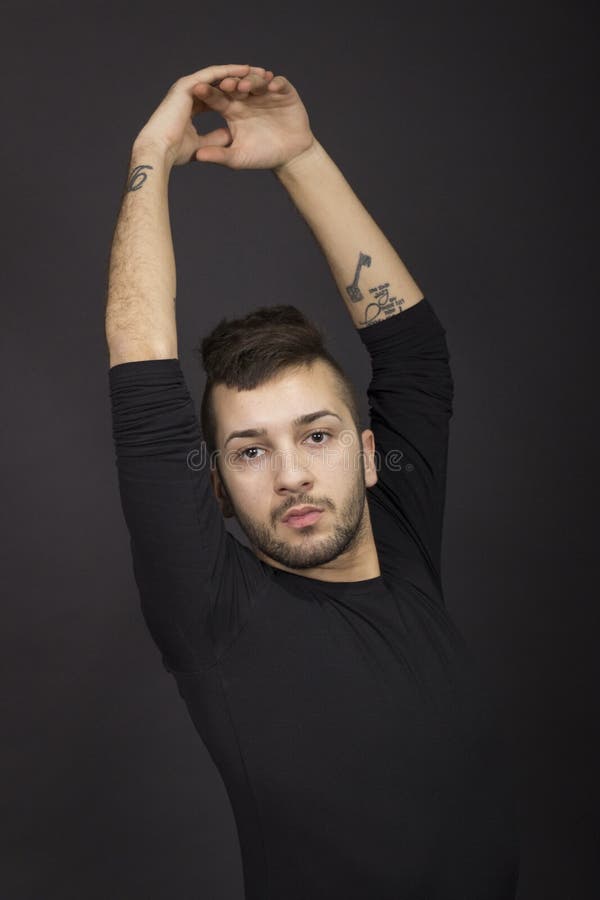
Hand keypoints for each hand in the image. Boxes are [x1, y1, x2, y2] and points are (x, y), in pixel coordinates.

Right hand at [133, 63, 272, 166]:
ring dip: (238, 72)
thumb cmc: (174, 152)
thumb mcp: (200, 144)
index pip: (217, 95)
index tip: (253, 96)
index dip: (234, 95)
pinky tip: (246, 70)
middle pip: (220, 82)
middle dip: (240, 80)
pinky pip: (214, 74)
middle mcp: (189, 92)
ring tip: (258, 70)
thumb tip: (229, 135)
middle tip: (260, 77)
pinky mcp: (188, 85)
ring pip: (219, 74)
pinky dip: (230, 71)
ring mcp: (187, 86)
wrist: (158, 150)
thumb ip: (214, 138)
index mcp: (190, 104)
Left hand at [192, 70, 315, 170]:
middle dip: (230, 83)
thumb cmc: (262, 157)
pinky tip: (271, 86)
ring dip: (250, 81)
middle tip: (225, 84)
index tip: (198, 90)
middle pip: (236, 84)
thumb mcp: (238, 158)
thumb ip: (219, 155)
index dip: (209, 92)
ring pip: (256, 81)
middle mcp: (247, 98)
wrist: (290, 156)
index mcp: (232, 109)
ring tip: (245, 86)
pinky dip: (276, 83)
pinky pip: (280, 83)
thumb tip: (197, 156)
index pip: (217, 97)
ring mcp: (265, 93)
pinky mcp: (284, 92)